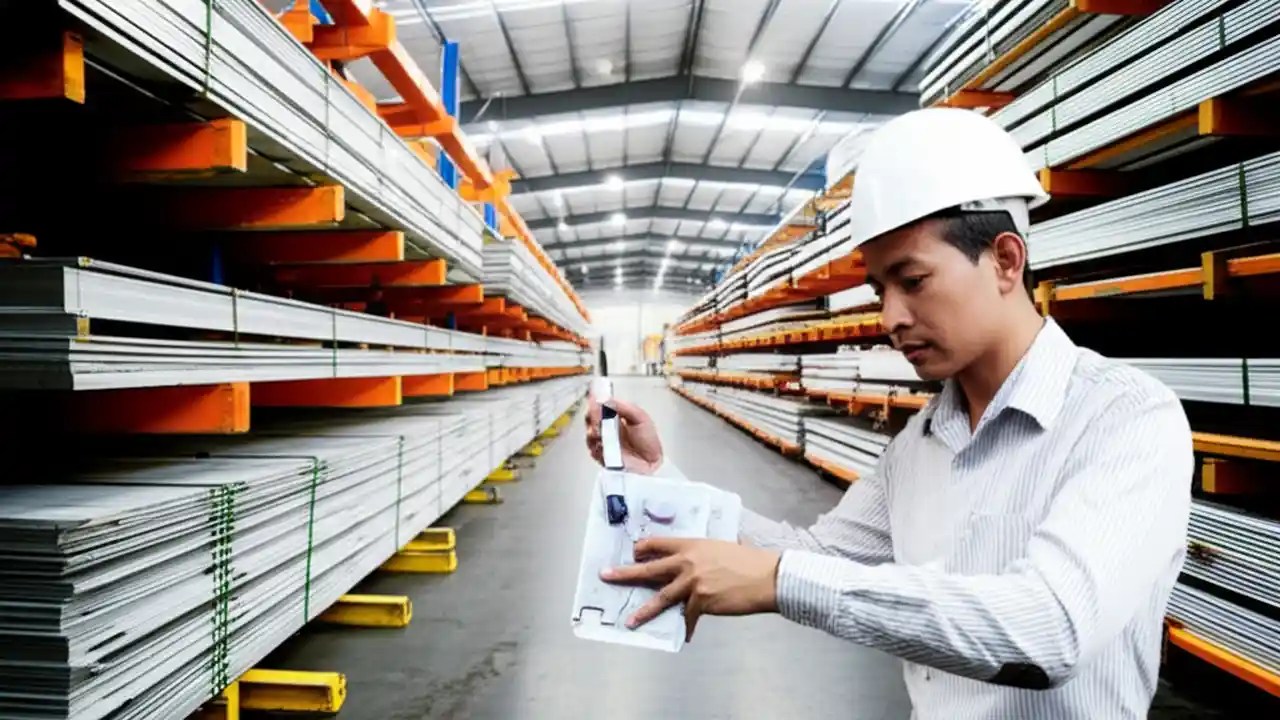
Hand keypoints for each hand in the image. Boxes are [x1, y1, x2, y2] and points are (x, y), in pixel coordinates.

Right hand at [584, 395, 663, 474]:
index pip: (598, 406)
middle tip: (599, 416)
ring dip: (593, 431)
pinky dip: (596, 445)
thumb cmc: (648, 441)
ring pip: (589, 433)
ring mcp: (602, 442)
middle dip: (592, 416)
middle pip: (590, 419)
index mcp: (615, 416)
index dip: (594, 403)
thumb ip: (624, 407)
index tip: (595, 400)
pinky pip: (592, 448)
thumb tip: (606, 400)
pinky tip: (604, 444)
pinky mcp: (600, 455)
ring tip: (603, 432)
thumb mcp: (640, 417)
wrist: (651, 463)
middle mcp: (606, 428)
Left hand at [601, 537, 780, 641]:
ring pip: (661, 597)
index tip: (632, 553)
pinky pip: (688, 617)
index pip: (658, 544)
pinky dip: (688, 627)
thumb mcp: (720, 547)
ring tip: (630, 621)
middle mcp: (688, 562)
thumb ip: (703, 554)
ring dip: (644, 611)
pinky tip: (687, 635)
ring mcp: (693, 583)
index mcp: (692, 545)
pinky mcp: (702, 602)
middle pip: (649, 568)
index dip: (642, 549)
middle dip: (625, 573)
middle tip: (606, 575)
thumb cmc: (748, 561)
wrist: (767, 577)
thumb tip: (695, 561)